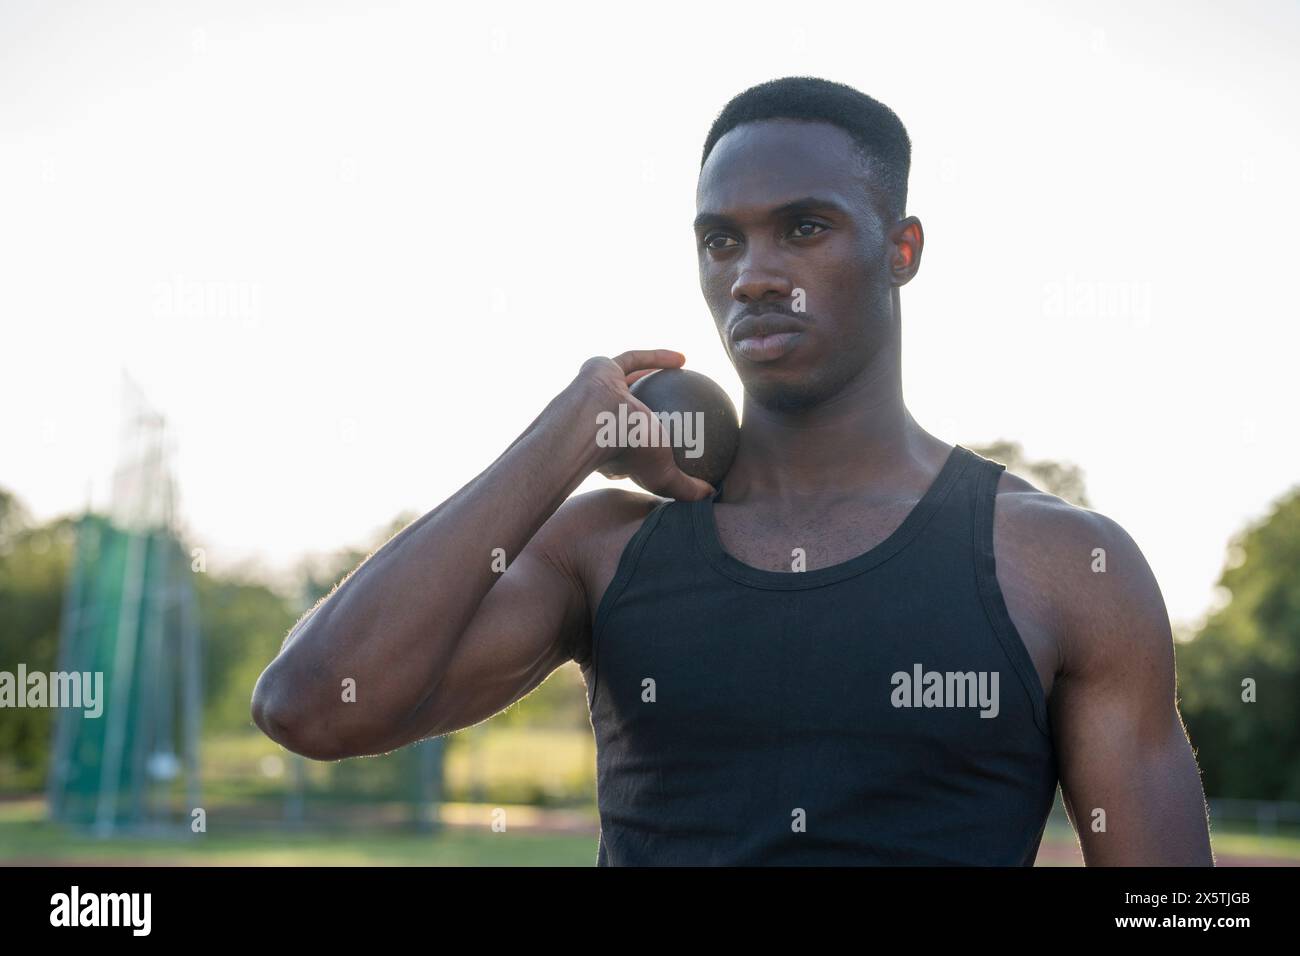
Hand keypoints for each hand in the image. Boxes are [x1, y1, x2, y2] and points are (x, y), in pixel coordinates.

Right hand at [572, 349, 715, 501]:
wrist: (594, 423)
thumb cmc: (627, 452)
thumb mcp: (663, 476)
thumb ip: (685, 487)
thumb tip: (710, 495)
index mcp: (612, 447)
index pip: (633, 445)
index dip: (650, 442)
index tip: (675, 438)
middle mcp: (602, 420)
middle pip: (629, 411)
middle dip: (649, 406)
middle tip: (678, 404)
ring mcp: (597, 394)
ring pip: (628, 382)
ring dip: (653, 377)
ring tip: (682, 375)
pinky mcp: (599, 368)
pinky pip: (632, 360)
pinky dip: (656, 358)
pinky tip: (683, 360)